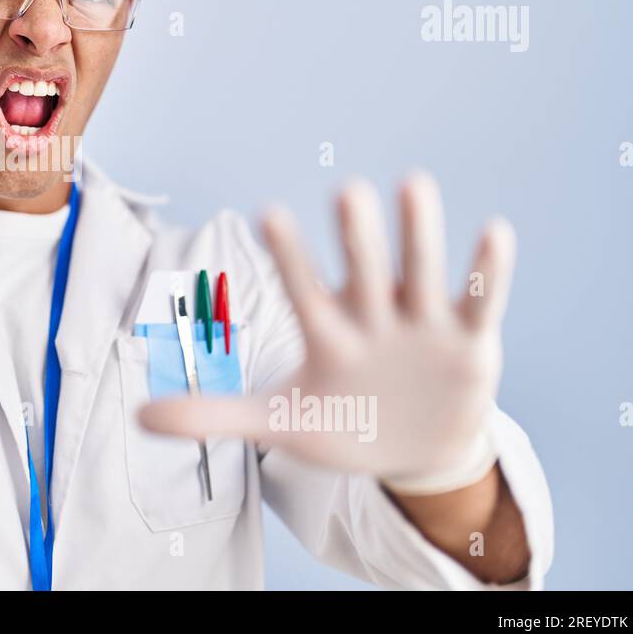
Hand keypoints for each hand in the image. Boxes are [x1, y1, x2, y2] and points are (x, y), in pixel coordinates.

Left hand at [141, 174, 514, 480]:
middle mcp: (373, 317)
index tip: (269, 213)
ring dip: (418, 233)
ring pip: (419, 272)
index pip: (302, 293)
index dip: (289, 258)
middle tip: (346, 188)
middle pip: (362, 272)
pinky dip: (487, 272)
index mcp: (328, 335)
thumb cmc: (343, 425)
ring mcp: (422, 326)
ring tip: (414, 182)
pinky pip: (480, 301)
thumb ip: (212, 416)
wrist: (415, 451)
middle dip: (355, 237)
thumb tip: (138, 418)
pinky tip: (495, 231)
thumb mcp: (280, 424)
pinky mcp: (469, 342)